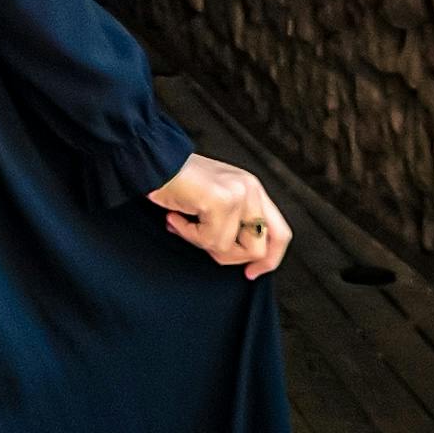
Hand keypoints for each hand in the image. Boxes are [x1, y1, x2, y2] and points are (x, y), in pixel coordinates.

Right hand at [148, 156, 290, 276]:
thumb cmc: (178, 182)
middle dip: (229, 257)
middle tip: (203, 243)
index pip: (281, 234)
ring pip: (230, 249)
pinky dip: (188, 234)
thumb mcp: (215, 202)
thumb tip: (244, 262)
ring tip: (183, 222)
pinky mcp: (222, 200)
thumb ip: (234, 225)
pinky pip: (210, 239)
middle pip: (259, 249)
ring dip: (201, 242)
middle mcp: (251, 190)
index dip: (269, 260)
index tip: (251, 273)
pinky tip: (176, 216)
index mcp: (253, 191)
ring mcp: (239, 194)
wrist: (152, 160)